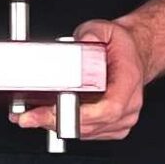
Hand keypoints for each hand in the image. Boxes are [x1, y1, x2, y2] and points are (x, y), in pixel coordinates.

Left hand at [11, 18, 148, 140]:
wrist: (134, 54)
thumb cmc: (121, 46)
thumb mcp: (105, 30)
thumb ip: (92, 33)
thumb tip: (82, 40)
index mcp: (129, 81)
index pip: (109, 108)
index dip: (80, 114)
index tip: (55, 111)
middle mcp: (129, 104)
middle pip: (92, 124)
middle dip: (57, 121)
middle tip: (31, 116)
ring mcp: (123, 118)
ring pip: (87, 132)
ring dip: (57, 126)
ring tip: (32, 117)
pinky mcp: (113, 126)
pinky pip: (88, 133)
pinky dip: (66, 128)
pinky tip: (48, 119)